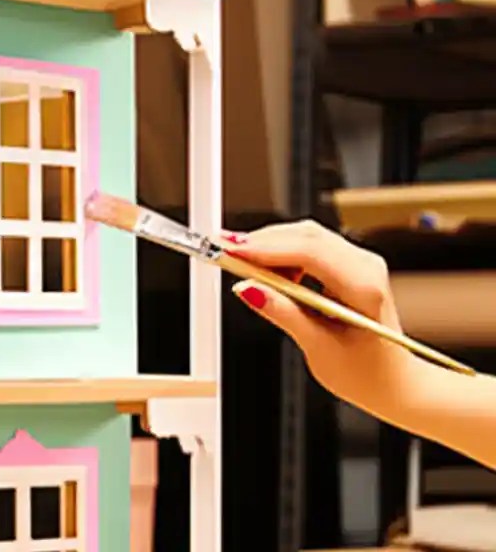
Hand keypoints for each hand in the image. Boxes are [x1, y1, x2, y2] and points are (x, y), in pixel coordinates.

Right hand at [222, 220, 416, 413]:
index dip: (265, 248)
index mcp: (364, 288)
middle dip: (261, 241)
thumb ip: (283, 313)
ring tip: (238, 262)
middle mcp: (366, 267)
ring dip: (270, 245)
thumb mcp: (319, 348)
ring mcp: (360, 263)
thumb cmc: (368, 374)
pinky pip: (311, 246)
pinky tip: (265, 268)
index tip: (230, 250)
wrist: (396, 383)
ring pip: (306, 237)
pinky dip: (283, 252)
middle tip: (223, 250)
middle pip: (305, 236)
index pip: (308, 252)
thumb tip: (249, 289)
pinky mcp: (350, 266)